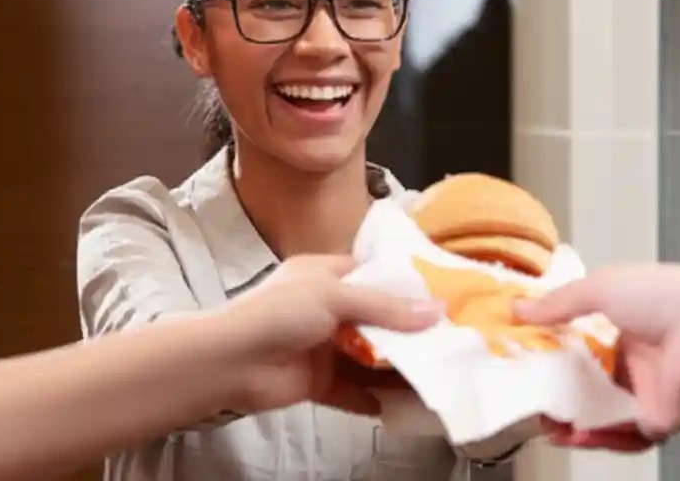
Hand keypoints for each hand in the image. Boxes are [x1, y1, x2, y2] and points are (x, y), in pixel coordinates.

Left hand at [214, 254, 441, 415]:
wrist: (230, 363)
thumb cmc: (278, 314)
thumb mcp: (335, 296)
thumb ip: (386, 307)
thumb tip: (436, 311)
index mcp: (325, 274)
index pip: (373, 275)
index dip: (405, 285)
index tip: (443, 296)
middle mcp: (326, 308)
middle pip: (376, 318)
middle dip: (408, 330)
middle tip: (449, 337)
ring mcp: (322, 347)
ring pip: (368, 356)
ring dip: (396, 366)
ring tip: (436, 372)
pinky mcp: (318, 382)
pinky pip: (353, 390)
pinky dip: (374, 398)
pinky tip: (402, 403)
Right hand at [516, 264, 679, 449]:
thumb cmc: (666, 297)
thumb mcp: (600, 288)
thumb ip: (558, 303)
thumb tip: (520, 309)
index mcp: (630, 328)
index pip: (587, 350)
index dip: (558, 361)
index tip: (532, 367)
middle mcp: (642, 363)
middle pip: (592, 389)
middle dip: (562, 400)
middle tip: (535, 404)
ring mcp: (651, 393)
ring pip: (606, 419)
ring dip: (576, 425)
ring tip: (549, 427)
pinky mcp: (661, 420)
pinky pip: (625, 438)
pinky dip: (600, 439)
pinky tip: (576, 434)